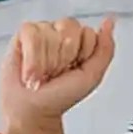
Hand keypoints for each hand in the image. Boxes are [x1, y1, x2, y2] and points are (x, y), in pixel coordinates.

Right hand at [0, 16, 115, 127]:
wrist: (36, 111)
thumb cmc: (61, 95)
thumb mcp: (92, 75)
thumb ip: (105, 49)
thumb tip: (109, 22)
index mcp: (81, 41)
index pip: (87, 32)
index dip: (81, 54)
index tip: (74, 69)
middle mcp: (62, 34)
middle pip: (69, 27)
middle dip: (63, 56)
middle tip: (57, 72)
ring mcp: (42, 32)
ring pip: (49, 31)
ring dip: (46, 59)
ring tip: (43, 72)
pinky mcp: (22, 35)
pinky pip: (30, 32)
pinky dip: (32, 56)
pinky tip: (31, 71)